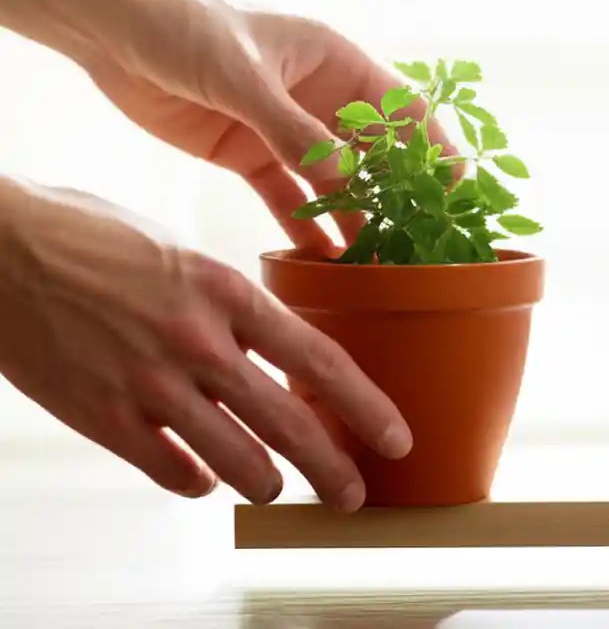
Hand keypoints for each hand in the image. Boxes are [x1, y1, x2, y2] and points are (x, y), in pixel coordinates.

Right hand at [0, 179, 411, 510]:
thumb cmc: (88, 235)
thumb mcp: (183, 253)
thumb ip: (232, 304)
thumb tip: (276, 349)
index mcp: (227, 291)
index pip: (321, 361)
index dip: (368, 407)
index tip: (396, 438)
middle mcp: (198, 341)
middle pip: (290, 424)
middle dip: (333, 469)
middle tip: (355, 496)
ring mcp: (150, 383)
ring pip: (236, 464)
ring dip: (264, 482)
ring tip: (272, 484)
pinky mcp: (102, 417)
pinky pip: (172, 474)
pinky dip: (194, 482)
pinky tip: (199, 477)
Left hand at [82, 0, 452, 251]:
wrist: (112, 31)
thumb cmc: (185, 27)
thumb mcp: (242, 76)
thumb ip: (292, 129)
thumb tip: (344, 177)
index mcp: (335, 63)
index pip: (402, 107)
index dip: (434, 148)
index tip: (456, 189)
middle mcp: (320, 100)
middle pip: (375, 155)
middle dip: (398, 198)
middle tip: (418, 244)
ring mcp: (286, 132)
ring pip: (335, 185)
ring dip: (355, 222)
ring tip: (376, 266)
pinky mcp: (250, 157)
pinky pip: (289, 200)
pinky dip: (305, 229)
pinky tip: (324, 263)